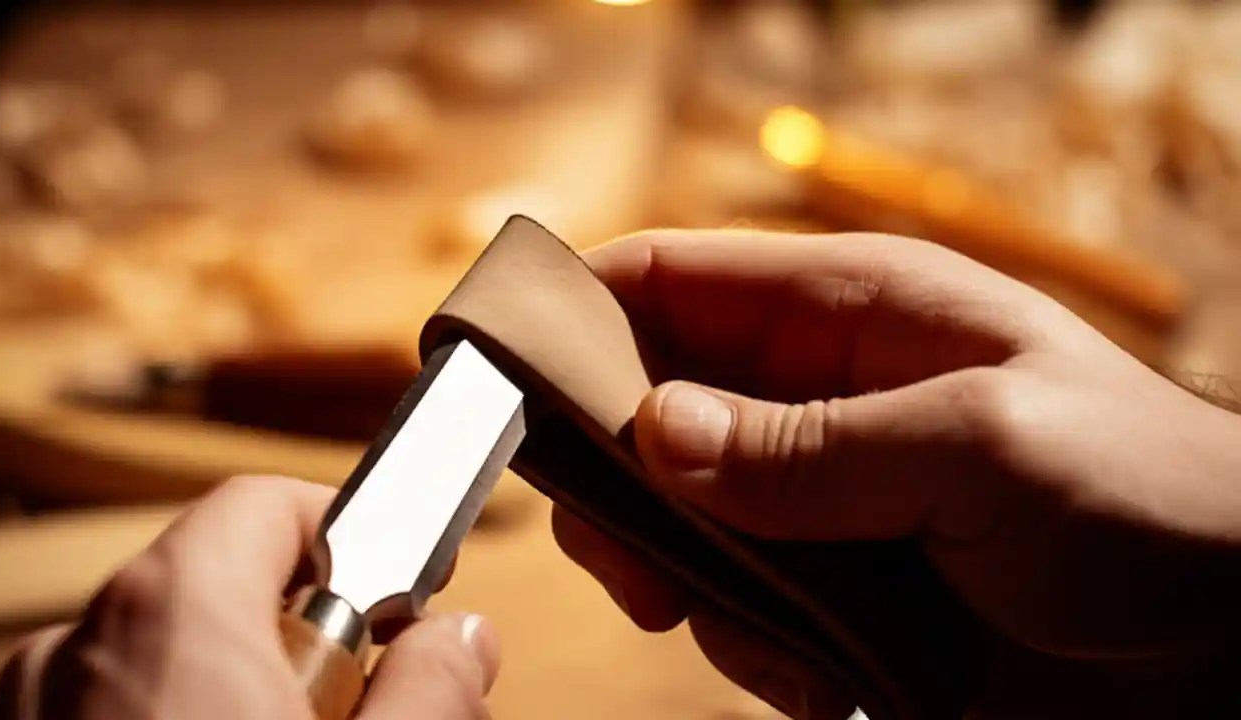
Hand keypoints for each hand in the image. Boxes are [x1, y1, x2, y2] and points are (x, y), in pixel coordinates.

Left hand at [0, 476, 498, 719]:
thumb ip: (433, 689)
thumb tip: (463, 638)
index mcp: (170, 610)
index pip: (269, 505)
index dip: (352, 539)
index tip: (400, 596)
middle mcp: (81, 640)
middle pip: (222, 581)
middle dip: (305, 634)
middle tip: (353, 708)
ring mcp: (34, 705)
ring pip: (165, 653)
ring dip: (237, 684)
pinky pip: (109, 704)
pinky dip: (167, 716)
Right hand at [553, 230, 1240, 718]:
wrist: (1236, 647)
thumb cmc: (1153, 502)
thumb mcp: (983, 446)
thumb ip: (810, 445)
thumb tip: (658, 435)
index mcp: (855, 313)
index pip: (672, 280)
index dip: (576, 312)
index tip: (498, 374)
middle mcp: (821, 396)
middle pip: (647, 408)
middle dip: (618, 481)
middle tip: (627, 555)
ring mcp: (822, 497)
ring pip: (680, 522)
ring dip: (694, 582)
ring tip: (767, 629)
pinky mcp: (835, 588)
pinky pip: (736, 608)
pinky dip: (755, 646)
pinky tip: (832, 671)